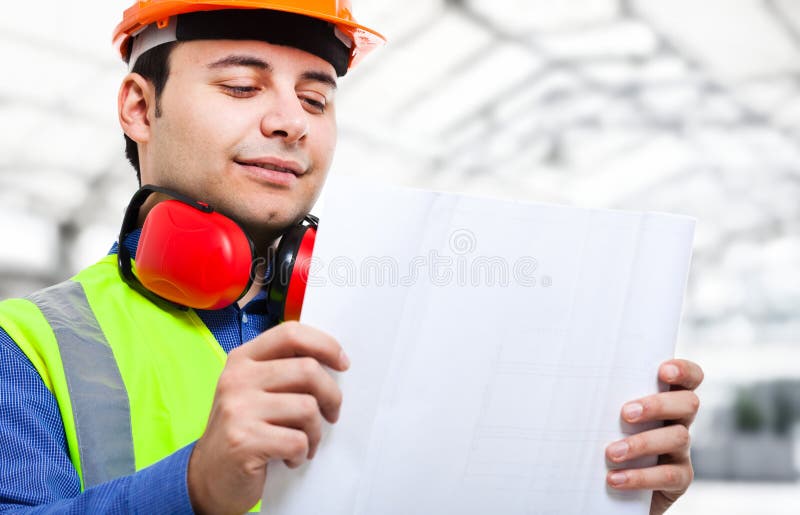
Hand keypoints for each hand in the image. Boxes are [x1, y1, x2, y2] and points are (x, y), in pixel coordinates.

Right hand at [187, 321, 349, 514]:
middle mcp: (237, 378)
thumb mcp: (256, 390)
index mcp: (243, 359)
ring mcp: (238, 409)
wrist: (209, 478)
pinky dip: (302, 454)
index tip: (343, 364)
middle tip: (331, 415)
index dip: (325, 345)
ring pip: (307, 408)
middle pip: (308, 370)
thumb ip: (285, 371)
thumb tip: (334, 361)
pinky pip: (297, 441)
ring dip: (316, 431)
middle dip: (331, 396)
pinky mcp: (243, 441)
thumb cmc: (245, 431)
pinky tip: (289, 458)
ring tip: (305, 442)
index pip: (291, 333)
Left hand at [605, 359, 702, 514]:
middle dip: (658, 405)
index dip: (683, 371)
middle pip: (688, 403)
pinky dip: (640, 477)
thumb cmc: (601, 437)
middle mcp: (678, 421)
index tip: (663, 371)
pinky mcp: (678, 479)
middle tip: (626, 413)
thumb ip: (600, 397)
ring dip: (642, 443)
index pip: (689, 378)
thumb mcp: (604, 415)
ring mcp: (680, 450)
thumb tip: (568, 378)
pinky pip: (669, 476)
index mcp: (664, 399)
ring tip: (612, 452)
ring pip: (678, 438)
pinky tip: (615, 478)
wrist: (605, 489)